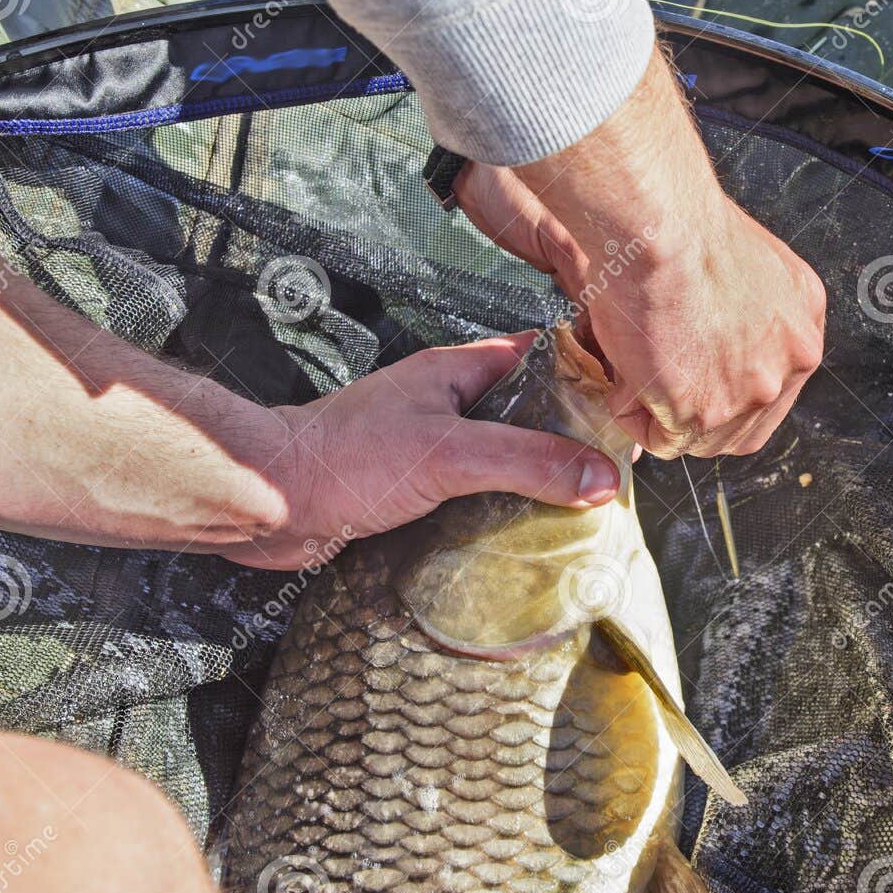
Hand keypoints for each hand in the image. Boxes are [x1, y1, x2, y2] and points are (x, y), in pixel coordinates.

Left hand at [221, 332, 618, 569]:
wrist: (267, 499)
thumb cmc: (345, 458)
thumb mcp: (451, 454)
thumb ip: (528, 462)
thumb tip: (600, 479)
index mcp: (457, 372)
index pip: (538, 357)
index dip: (584, 377)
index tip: (626, 408)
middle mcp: (446, 404)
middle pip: (526, 412)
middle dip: (569, 438)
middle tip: (615, 471)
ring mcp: (429, 447)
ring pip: (501, 457)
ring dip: (535, 481)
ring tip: (583, 509)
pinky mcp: (413, 489)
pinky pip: (473, 495)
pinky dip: (500, 511)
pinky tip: (524, 536)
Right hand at [451, 46, 824, 458]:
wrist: (656, 223)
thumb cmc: (679, 225)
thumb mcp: (742, 267)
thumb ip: (740, 313)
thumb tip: (706, 340)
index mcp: (804, 322)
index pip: (772, 388)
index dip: (725, 392)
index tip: (691, 381)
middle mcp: (792, 361)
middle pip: (744, 426)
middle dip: (697, 416)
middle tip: (656, 387)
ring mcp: (752, 391)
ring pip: (703, 439)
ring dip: (662, 416)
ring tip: (632, 373)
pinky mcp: (705, 412)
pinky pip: (662, 440)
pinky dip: (634, 415)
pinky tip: (623, 376)